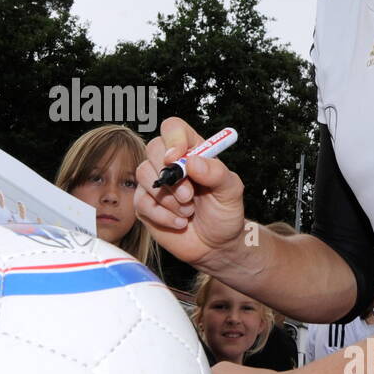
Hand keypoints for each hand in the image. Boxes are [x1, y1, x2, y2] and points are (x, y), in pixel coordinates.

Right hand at [134, 117, 246, 269]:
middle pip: (153, 148)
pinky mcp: (145, 204)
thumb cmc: (224, 214)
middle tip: (189, 195)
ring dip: (168, 197)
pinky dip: (163, 215)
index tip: (178, 157)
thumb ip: (216, 173)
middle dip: (171, 174)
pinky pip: (142, 202)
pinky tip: (180, 222)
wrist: (216, 246)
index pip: (173, 128)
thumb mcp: (231, 191)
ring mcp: (155, 183)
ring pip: (144, 174)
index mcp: (192, 151)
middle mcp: (170, 163)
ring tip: (189, 211)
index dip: (173, 138)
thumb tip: (191, 161)